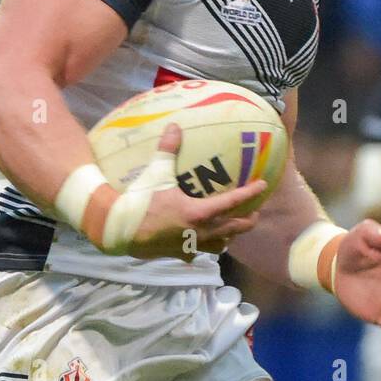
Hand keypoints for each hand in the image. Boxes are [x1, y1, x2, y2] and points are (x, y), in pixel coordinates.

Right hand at [125, 124, 265, 260]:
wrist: (118, 229)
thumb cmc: (140, 201)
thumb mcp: (156, 173)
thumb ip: (168, 149)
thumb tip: (175, 126)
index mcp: (198, 212)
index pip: (232, 202)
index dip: (250, 194)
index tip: (263, 186)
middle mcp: (200, 231)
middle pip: (234, 229)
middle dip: (247, 221)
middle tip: (255, 212)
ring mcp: (190, 245)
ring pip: (219, 245)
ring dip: (228, 236)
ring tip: (231, 228)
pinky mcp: (178, 254)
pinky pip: (198, 252)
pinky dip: (203, 246)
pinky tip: (199, 241)